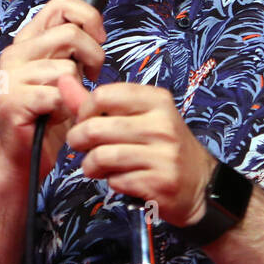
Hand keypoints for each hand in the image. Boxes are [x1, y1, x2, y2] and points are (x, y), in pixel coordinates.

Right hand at [0, 0, 105, 181]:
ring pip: (67, 68)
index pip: (62, 4)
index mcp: (29, 39)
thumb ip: (74, 48)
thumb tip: (95, 29)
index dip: (89, 17)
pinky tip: (56, 117)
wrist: (27, 154)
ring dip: (77, 90)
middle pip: (70, 33)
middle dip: (93, 56)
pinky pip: (58, 95)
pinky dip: (66, 109)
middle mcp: (16, 52)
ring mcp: (11, 75)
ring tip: (65, 102)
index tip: (99, 39)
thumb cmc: (51, 113)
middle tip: (92, 76)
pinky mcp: (14, 99)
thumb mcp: (67, 72)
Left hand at [61, 77, 217, 227]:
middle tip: (82, 147)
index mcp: (156, 100)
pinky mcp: (160, 182)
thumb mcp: (137, 117)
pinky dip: (111, 182)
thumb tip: (63, 80)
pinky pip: (116, 180)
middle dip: (79, 140)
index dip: (83, 110)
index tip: (84, 121)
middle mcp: (162, 124)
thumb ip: (98, 102)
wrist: (200, 183)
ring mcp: (164, 154)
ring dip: (90, 166)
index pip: (103, 95)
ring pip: (102, 156)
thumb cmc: (162, 146)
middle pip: (96, 127)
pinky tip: (119, 179)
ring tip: (96, 167)